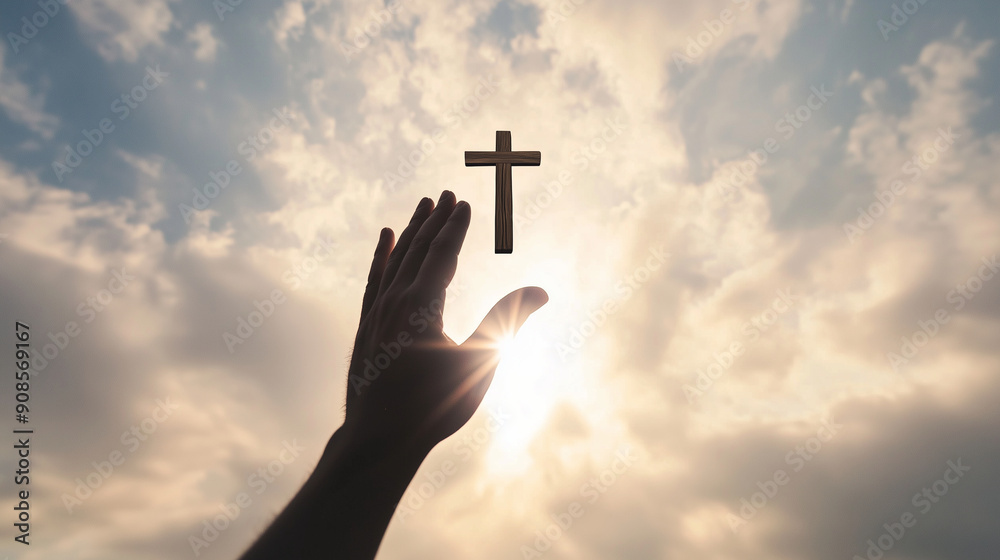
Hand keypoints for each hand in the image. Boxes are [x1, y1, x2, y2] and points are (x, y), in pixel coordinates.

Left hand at [343, 190, 547, 456]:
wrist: (379, 438)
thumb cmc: (434, 406)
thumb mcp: (479, 363)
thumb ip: (506, 320)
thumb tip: (540, 290)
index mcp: (422, 305)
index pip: (442, 254)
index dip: (455, 227)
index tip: (464, 202)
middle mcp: (395, 301)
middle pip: (417, 249)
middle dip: (434, 220)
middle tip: (445, 193)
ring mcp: (376, 313)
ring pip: (395, 260)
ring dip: (411, 231)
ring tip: (421, 206)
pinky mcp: (366, 326)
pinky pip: (375, 278)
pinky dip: (382, 256)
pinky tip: (386, 240)